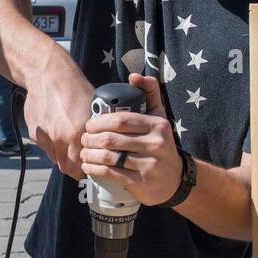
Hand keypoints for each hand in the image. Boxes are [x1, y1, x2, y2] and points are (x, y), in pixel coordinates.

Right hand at [22, 59, 93, 180]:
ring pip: (55, 159)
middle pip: (67, 168)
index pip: (81, 167)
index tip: (90, 166)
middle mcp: (59, 139)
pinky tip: (57, 131)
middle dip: (74, 168)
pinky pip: (46, 147)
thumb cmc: (75, 89)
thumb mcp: (93, 109)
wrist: (48, 75)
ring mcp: (45, 137)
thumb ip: (95, 132)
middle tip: (81, 162)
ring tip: (69, 145)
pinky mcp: (34, 133)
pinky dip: (52, 145)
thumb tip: (102, 148)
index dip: (86, 169)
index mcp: (77, 134)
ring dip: (62, 156)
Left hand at [80, 72, 182, 206]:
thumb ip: (149, 93)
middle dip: (91, 139)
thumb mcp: (159, 117)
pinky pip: (111, 174)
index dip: (99, 122)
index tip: (89, 125)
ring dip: (90, 155)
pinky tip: (88, 166)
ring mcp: (149, 165)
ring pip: (109, 157)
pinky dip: (95, 169)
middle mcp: (156, 144)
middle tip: (83, 140)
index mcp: (157, 125)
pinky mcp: (141, 182)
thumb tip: (133, 75)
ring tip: (84, 153)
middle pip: (112, 139)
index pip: (121, 120)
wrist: (174, 178)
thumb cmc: (159, 143)